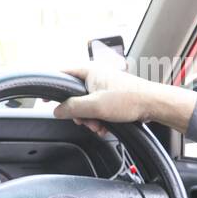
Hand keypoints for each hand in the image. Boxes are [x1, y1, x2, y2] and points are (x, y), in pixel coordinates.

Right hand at [53, 64, 196, 136]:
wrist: (153, 105)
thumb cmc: (129, 99)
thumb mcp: (95, 106)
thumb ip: (72, 108)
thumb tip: (57, 110)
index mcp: (89, 71)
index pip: (61, 74)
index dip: (51, 87)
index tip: (43, 99)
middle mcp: (96, 76)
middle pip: (74, 96)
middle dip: (79, 113)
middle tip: (85, 121)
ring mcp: (104, 87)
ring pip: (86, 106)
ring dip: (90, 119)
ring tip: (100, 126)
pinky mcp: (112, 97)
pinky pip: (98, 110)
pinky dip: (99, 119)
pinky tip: (106, 126)